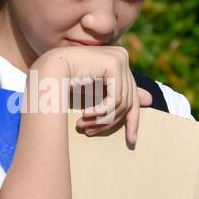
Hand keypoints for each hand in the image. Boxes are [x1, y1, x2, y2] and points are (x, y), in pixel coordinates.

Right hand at [37, 45, 153, 146]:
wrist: (48, 71)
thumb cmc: (68, 82)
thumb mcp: (97, 93)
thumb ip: (119, 96)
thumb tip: (150, 99)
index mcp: (120, 62)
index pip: (131, 97)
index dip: (132, 121)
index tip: (131, 141)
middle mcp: (123, 57)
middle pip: (128, 101)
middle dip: (110, 122)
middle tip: (90, 132)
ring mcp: (120, 59)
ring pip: (122, 103)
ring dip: (101, 119)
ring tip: (83, 124)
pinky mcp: (114, 64)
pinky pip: (115, 99)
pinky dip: (101, 111)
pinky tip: (86, 114)